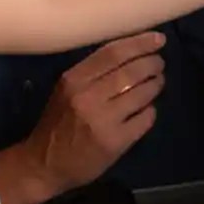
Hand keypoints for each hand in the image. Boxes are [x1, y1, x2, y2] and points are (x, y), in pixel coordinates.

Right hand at [20, 31, 166, 194]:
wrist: (44, 165)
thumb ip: (93, 72)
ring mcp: (103, 121)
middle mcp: (88, 97)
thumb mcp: (66, 90)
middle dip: (152, 63)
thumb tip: (133, 52)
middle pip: (132, 71)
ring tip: (157, 82)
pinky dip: (151, 110)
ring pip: (143, 93)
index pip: (114, 53)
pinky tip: (147, 109)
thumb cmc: (58, 122)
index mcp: (74, 80)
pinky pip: (145, 118)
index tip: (159, 39)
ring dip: (155, 84)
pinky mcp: (116, 142)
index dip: (140, 43)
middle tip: (159, 63)